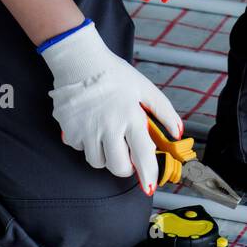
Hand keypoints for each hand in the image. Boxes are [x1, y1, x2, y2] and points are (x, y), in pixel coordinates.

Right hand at [41, 20, 183, 194]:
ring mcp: (86, 130)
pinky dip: (85, 143)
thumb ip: (163, 111)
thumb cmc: (113, 73)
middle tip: (125, 152)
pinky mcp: (68, 130)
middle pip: (118, 167)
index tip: (150, 185)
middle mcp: (108, 126)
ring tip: (105, 134)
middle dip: (124, 166)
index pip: (142, 154)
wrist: (78, 60)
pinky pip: (79, 148)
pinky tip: (89, 125)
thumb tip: (177, 132)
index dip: (148, 173)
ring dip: (104, 154)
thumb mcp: (144, 87)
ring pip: (97, 161)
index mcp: (130, 116)